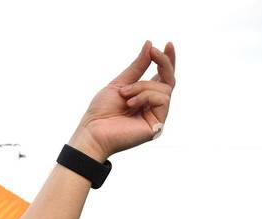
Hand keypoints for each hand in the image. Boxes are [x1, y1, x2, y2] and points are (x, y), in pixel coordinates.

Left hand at [72, 40, 175, 160]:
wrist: (92, 132)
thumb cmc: (101, 112)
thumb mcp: (119, 84)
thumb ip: (137, 67)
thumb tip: (149, 44)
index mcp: (145, 96)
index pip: (162, 76)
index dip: (167, 60)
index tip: (168, 43)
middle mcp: (153, 106)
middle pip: (169, 80)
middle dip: (163, 63)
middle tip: (155, 52)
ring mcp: (156, 115)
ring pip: (164, 88)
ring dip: (142, 86)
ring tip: (124, 94)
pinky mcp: (157, 125)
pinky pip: (162, 99)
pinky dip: (145, 96)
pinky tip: (130, 104)